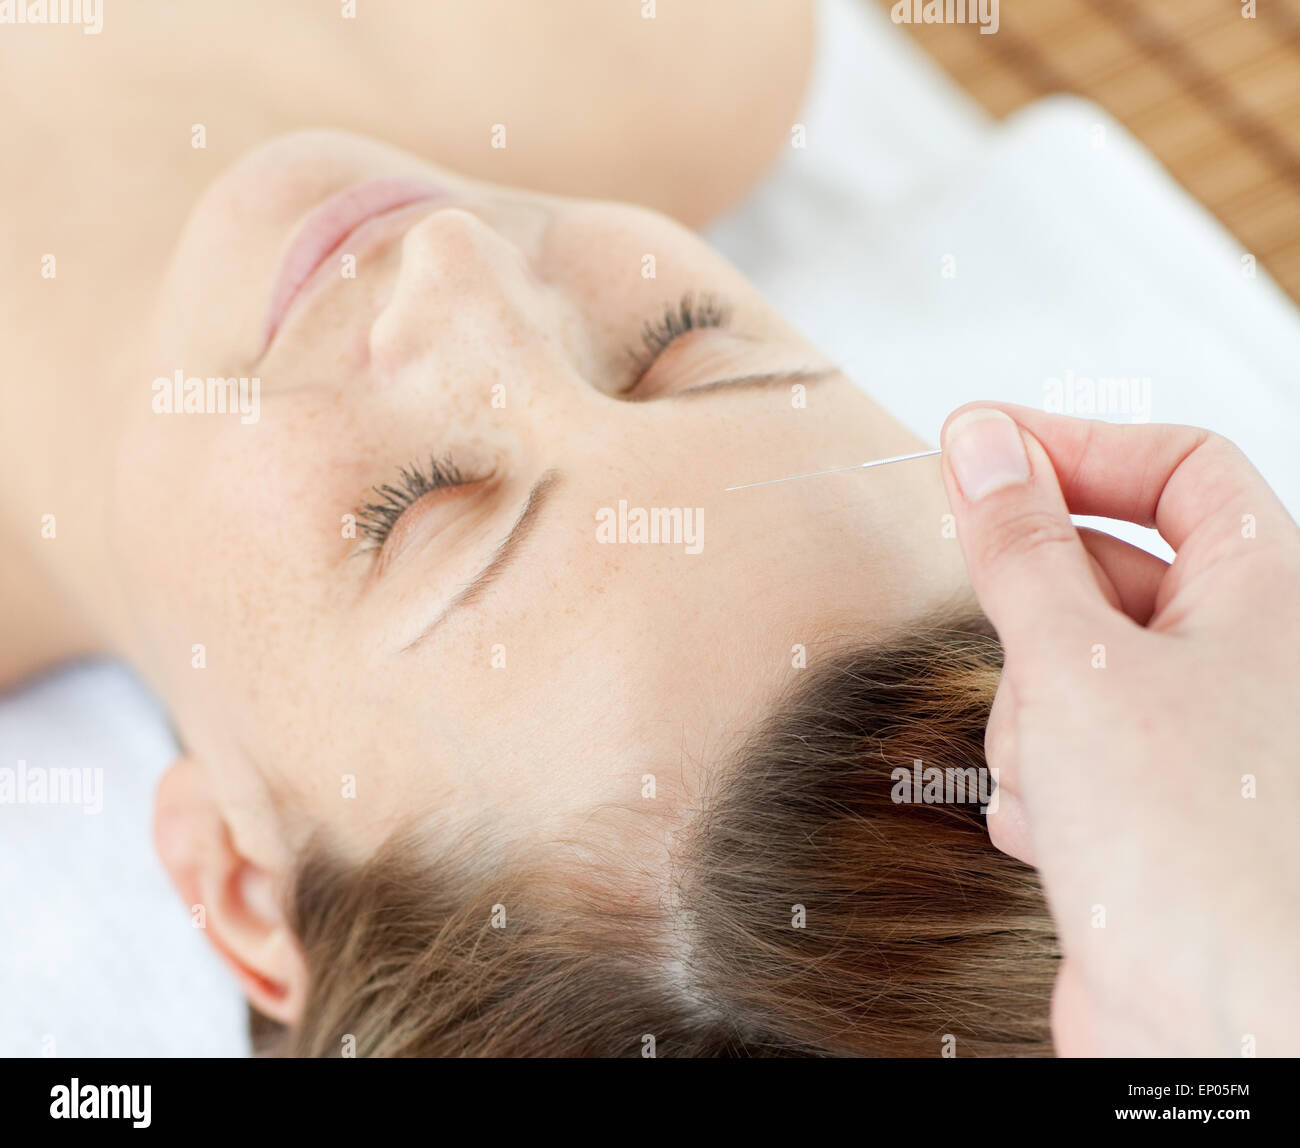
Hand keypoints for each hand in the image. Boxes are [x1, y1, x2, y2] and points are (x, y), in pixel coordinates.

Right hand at [939, 404, 1299, 1056]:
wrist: (1221, 1040)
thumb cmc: (1202, 854)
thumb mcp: (1080, 663)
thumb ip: (1020, 546)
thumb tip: (980, 440)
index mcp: (1269, 595)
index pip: (1177, 467)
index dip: (1076, 445)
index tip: (976, 445)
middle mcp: (1241, 661)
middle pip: (1103, 574)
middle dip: (1038, 618)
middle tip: (1015, 647)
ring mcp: (1192, 740)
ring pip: (1065, 672)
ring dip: (1034, 721)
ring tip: (1066, 784)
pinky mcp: (1143, 812)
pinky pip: (1060, 753)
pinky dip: (1042, 785)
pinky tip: (1067, 839)